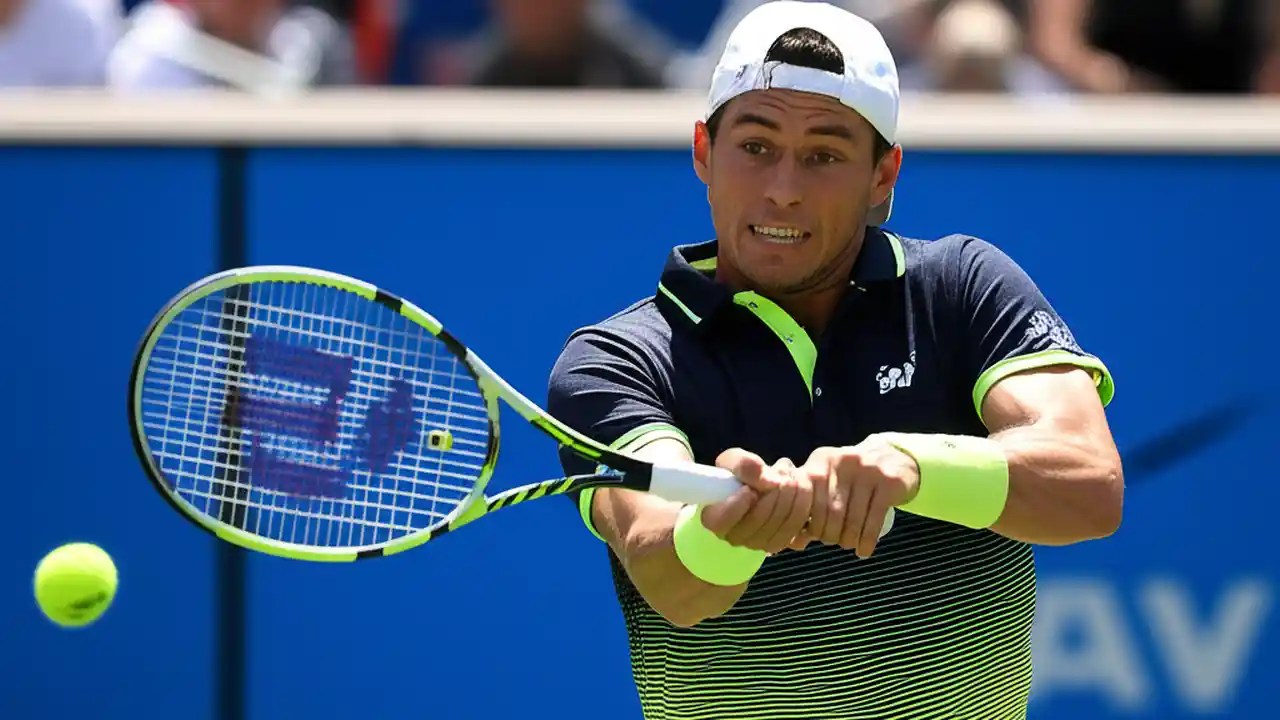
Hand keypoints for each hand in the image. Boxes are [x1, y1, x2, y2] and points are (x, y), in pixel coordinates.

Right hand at [701, 450, 812, 554]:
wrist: (764, 484)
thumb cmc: (743, 474)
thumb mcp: (735, 460)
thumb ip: (743, 464)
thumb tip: (765, 480)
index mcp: (714, 518)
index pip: (721, 521)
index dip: (736, 505)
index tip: (749, 488)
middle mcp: (733, 536)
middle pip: (757, 520)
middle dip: (773, 491)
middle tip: (779, 473)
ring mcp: (756, 543)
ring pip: (778, 524)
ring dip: (791, 495)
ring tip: (789, 477)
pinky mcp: (777, 544)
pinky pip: (793, 529)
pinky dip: (801, 506)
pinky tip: (798, 492)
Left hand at [794, 437, 919, 558]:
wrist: (893, 456)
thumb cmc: (852, 476)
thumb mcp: (828, 478)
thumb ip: (809, 503)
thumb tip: (795, 542)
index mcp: (822, 460)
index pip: (808, 500)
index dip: (810, 523)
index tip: (814, 535)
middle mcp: (844, 461)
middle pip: (831, 511)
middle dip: (829, 534)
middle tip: (833, 541)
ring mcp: (869, 470)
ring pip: (853, 518)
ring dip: (848, 540)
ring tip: (848, 544)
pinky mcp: (889, 482)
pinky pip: (874, 519)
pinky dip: (867, 540)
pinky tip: (864, 550)